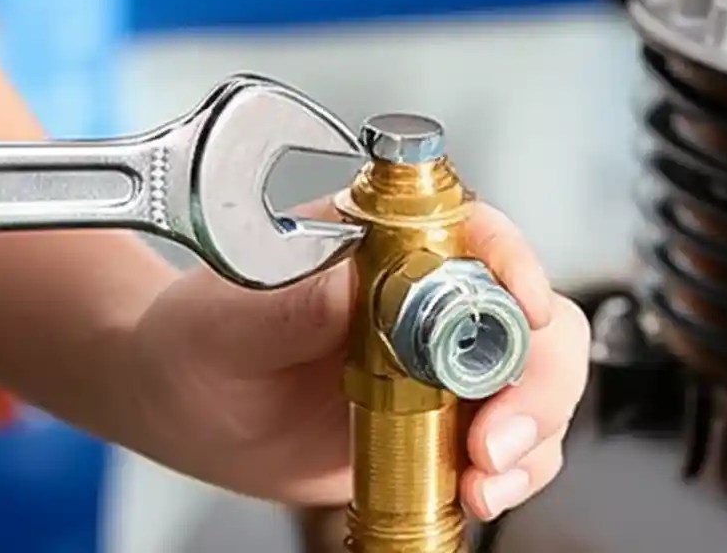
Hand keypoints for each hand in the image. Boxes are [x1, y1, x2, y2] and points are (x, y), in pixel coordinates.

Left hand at [127, 199, 589, 518]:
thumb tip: (354, 290)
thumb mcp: (231, 315)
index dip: (513, 262)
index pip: (475, 231)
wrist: (191, 411)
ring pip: (535, 382)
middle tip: (494, 438)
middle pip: (530, 315)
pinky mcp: (443, 421)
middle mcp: (431, 294)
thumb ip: (291, 300)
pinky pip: (509, 444)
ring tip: (484, 481)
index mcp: (385, 239)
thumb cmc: (203, 337)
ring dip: (532, 434)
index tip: (520, 307)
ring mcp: (444, 362)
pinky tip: (478, 494)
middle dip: (534, 378)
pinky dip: (513, 473)